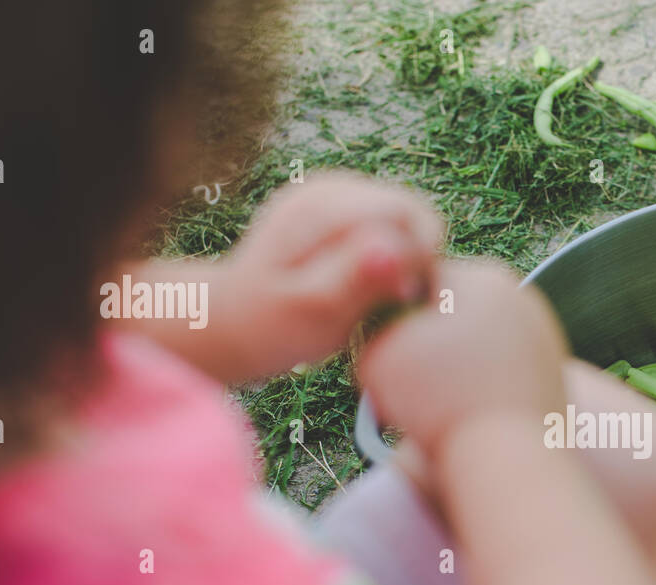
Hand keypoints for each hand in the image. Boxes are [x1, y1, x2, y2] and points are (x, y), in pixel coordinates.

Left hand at [220, 172, 442, 376]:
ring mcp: (335, 194)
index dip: (420, 258)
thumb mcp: (316, 310)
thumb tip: (395, 252)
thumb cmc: (274, 327)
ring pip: (408, 217)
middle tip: (394, 301)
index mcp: (322, 208)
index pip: (407, 215)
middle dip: (416, 257)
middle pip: (413, 210)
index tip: (401, 300)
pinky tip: (369, 286)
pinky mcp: (342, 209)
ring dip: (406, 258)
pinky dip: (394, 256)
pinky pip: (392, 225)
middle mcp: (330, 187)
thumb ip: (357, 280)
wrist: (235, 321)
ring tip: (379, 297)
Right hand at [358, 260, 568, 456]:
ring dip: (452, 370)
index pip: (415, 283)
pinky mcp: (554, 375)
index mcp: (480, 276)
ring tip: (441, 407)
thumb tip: (385, 332)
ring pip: (476, 346)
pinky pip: (501, 375)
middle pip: (450, 314)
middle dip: (425, 344)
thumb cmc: (442, 403)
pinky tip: (470, 417)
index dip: (390, 320)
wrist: (510, 463)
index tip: (386, 355)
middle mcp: (521, 296)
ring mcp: (545, 336)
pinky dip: (481, 392)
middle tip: (410, 386)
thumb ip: (372, 327)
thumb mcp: (378, 354)